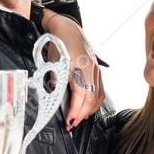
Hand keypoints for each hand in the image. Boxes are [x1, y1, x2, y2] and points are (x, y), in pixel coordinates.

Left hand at [41, 8, 104, 129]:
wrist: (68, 29)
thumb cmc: (59, 46)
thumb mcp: (54, 66)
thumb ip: (57, 84)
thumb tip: (59, 103)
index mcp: (80, 69)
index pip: (81, 97)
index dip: (75, 112)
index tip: (68, 121)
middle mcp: (91, 71)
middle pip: (91, 100)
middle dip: (81, 115)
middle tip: (71, 124)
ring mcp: (97, 71)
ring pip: (98, 98)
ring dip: (88, 111)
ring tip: (78, 118)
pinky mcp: (98, 71)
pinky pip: (100, 91)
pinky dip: (94, 102)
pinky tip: (87, 108)